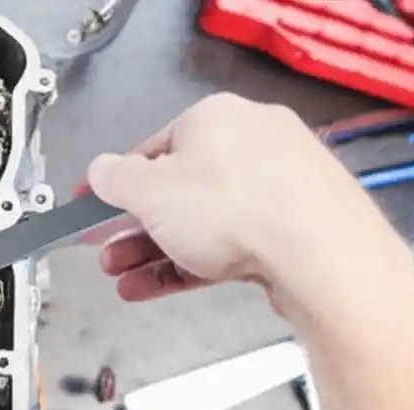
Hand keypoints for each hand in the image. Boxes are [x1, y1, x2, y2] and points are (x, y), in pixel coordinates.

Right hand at [85, 93, 403, 315]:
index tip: (91, 210)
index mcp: (214, 118)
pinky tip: (158, 287)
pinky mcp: (294, 227)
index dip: (114, 186)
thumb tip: (100, 170)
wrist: (322, 254)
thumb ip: (114, 179)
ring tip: (124, 280)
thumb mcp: (148, 192)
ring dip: (156, 252)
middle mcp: (251, 141)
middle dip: (134, 229)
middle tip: (106, 254)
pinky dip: (192, 265)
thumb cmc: (234, 208)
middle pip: (177, 189)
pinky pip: (231, 243)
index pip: (150, 150)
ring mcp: (278, 185)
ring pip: (202, 221)